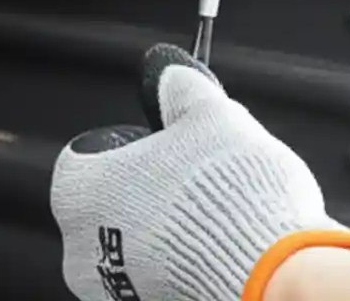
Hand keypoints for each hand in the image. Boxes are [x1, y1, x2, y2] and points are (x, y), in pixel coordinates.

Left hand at [50, 45, 349, 300]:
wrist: (272, 274)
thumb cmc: (231, 196)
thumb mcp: (208, 114)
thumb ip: (181, 88)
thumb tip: (170, 71)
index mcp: (77, 192)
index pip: (86, 157)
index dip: (130, 146)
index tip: (163, 147)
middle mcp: (80, 249)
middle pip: (112, 203)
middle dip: (150, 191)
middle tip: (196, 179)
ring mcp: (111, 291)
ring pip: (136, 243)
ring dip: (167, 228)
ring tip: (215, 216)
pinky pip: (159, 276)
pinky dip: (182, 261)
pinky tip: (219, 248)